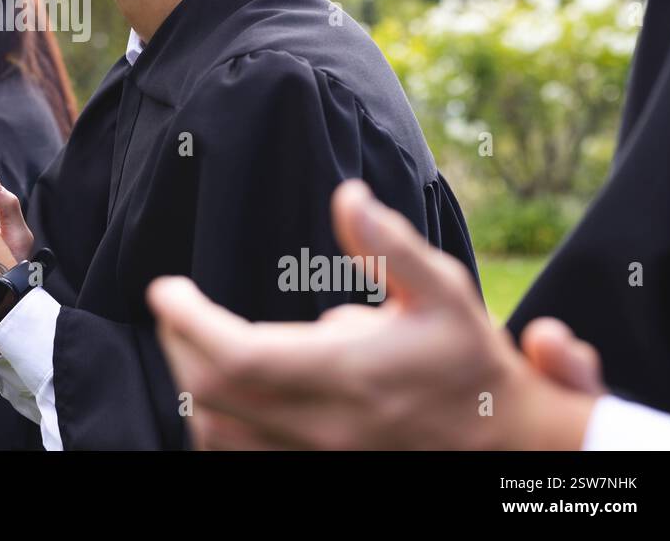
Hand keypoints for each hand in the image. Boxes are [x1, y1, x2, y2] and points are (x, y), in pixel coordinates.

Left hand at [147, 180, 600, 449]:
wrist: (502, 443)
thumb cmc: (467, 359)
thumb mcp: (444, 289)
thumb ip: (391, 245)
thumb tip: (348, 197)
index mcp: (349, 374)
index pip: (238, 357)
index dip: (188, 321)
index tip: (167, 289)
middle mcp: (324, 425)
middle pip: (211, 393)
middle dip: (177, 343)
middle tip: (174, 306)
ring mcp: (316, 458)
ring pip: (215, 432)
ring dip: (190, 384)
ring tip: (192, 339)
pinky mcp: (314, 472)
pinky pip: (236, 456)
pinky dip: (213, 422)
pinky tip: (221, 388)